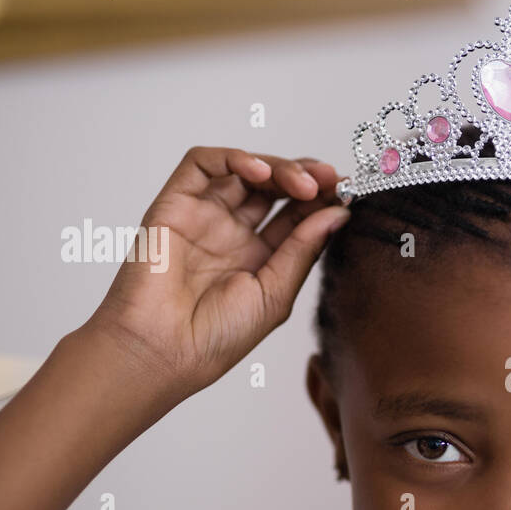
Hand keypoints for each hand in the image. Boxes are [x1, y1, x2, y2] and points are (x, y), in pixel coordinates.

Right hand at [85, 147, 348, 402]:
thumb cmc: (215, 337)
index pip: (296, 216)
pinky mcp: (174, 204)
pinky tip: (260, 173)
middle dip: (307, 177)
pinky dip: (233, 158)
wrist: (162, 351)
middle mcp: (232, 233)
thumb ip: (304, 250)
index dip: (323, 200)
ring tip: (305, 182)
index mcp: (259, 258)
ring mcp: (204, 217)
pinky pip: (201, 164)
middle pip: (274, 188)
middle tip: (331, 179)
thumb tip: (339, 212)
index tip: (349, 193)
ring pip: (244, 170)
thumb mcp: (276, 294)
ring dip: (279, 167)